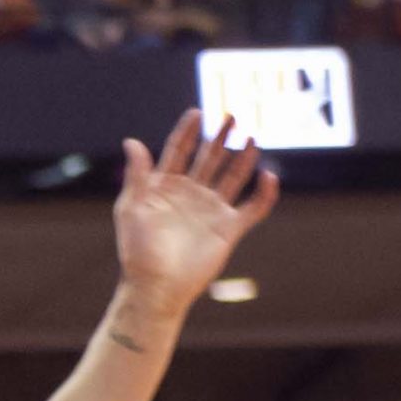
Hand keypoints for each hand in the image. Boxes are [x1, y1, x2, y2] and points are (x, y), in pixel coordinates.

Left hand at [113, 111, 279, 314]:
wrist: (156, 287)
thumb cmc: (138, 251)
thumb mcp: (132, 208)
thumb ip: (137, 175)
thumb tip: (132, 141)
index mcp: (165, 187)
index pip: (179, 150)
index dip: (188, 131)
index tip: (197, 113)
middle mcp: (190, 195)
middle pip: (209, 158)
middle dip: (221, 136)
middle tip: (232, 115)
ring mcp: (210, 210)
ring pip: (233, 176)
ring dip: (244, 157)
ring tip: (252, 137)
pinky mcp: (229, 228)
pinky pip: (253, 207)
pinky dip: (264, 193)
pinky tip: (269, 176)